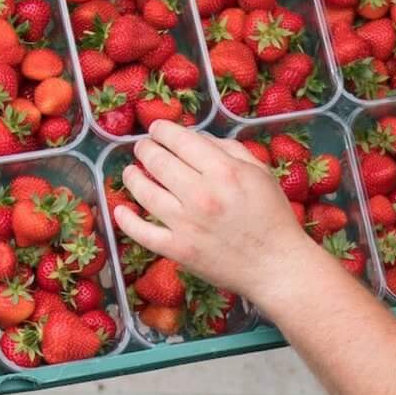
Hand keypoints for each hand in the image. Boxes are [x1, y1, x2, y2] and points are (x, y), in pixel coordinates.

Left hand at [112, 119, 320, 300]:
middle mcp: (200, 194)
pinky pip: (142, 233)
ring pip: (144, 192)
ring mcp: (185, 223)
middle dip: (145, 149)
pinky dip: (126, 220)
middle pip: (158, 161)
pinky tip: (119, 210)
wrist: (276, 265)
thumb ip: (229, 150)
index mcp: (223, 171)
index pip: (180, 140)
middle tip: (142, 147)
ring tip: (130, 172)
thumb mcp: (260, 173)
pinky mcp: (177, 250)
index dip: (162, 130)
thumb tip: (197, 138)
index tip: (157, 129)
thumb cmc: (273, 216)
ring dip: (132, 177)